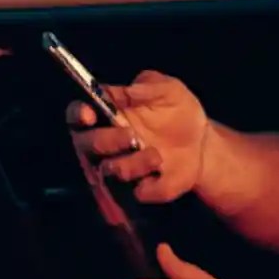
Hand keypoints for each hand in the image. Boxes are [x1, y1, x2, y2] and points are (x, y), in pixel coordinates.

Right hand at [66, 70, 210, 203]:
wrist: (201, 141)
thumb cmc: (177, 110)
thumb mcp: (169, 90)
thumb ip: (148, 85)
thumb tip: (127, 90)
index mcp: (106, 115)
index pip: (77, 115)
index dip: (78, 115)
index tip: (89, 115)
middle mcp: (105, 145)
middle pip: (85, 145)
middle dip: (105, 141)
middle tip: (132, 136)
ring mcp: (119, 168)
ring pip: (109, 172)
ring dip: (132, 164)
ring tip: (157, 156)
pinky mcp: (139, 190)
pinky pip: (137, 192)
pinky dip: (150, 186)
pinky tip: (163, 174)